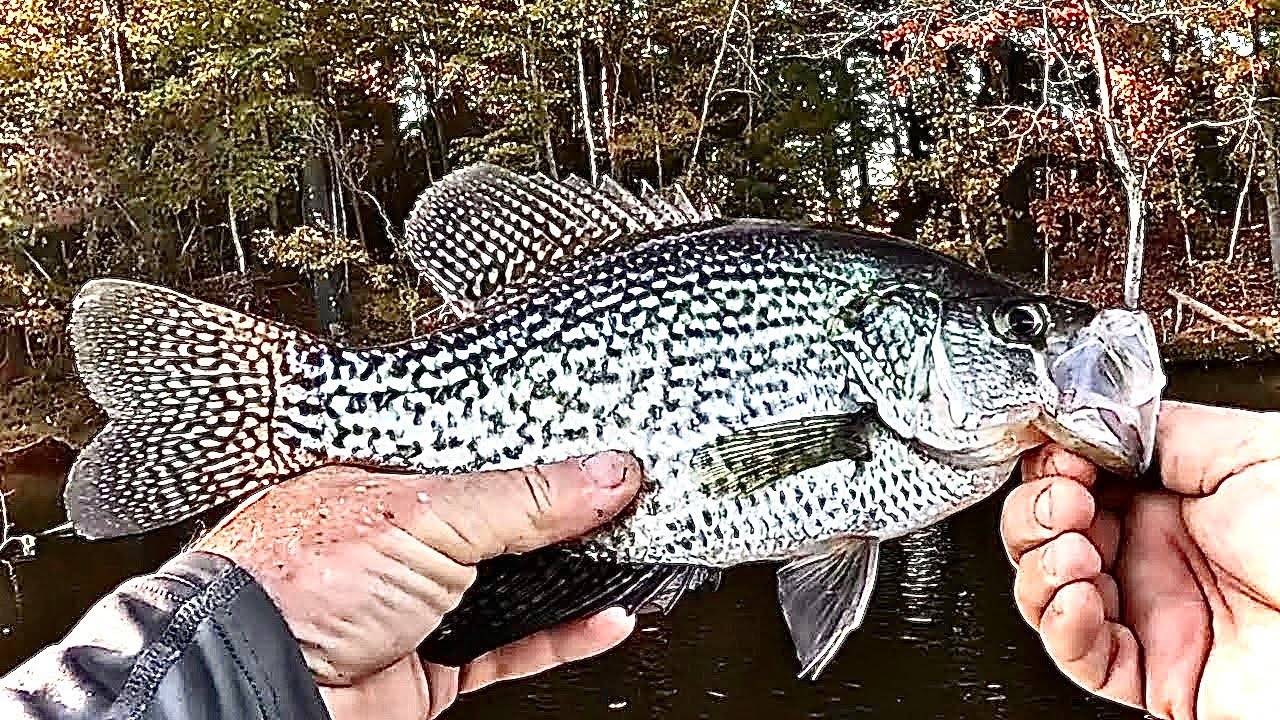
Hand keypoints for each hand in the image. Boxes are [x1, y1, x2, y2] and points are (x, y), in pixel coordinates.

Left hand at [194, 453, 641, 719]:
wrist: (258, 682)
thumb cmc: (298, 580)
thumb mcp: (429, 514)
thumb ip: (525, 499)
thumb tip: (606, 475)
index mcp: (387, 482)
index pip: (484, 457)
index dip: (542, 453)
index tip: (600, 449)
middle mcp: (399, 541)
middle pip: (502, 523)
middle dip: (562, 517)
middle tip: (624, 499)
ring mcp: (415, 606)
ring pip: (513, 587)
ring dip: (569, 577)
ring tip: (625, 553)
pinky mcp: (430, 667)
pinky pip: (511, 649)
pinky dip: (562, 637)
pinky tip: (603, 619)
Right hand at [1003, 401, 1279, 719]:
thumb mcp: (1255, 451)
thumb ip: (1167, 431)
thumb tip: (1095, 423)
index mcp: (1179, 499)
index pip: (1079, 476)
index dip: (1053, 462)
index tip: (1057, 453)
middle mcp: (1157, 557)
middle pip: (1049, 531)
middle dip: (1038, 508)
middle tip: (1064, 497)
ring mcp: (1153, 616)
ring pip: (1049, 590)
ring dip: (1041, 563)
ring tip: (1073, 546)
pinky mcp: (1155, 675)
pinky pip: (1080, 654)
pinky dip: (1062, 622)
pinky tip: (1078, 594)